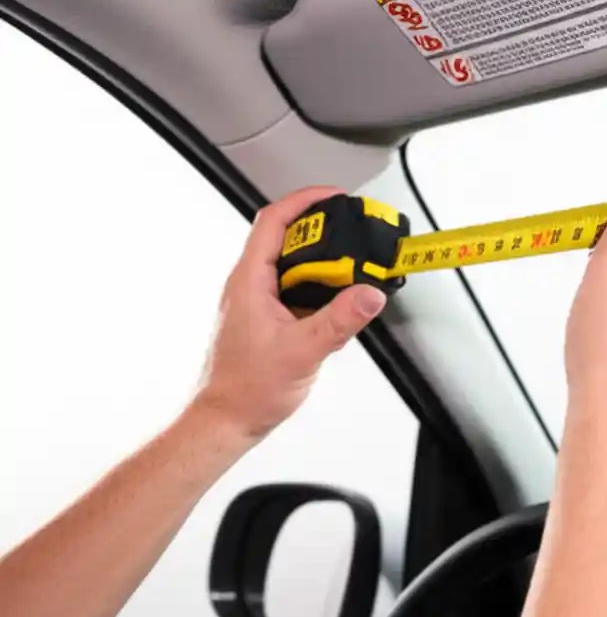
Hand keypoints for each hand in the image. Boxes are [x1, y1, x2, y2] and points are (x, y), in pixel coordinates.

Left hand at [194, 187, 387, 439]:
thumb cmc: (245, 389)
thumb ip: (340, 320)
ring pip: (295, 266)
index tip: (335, 197)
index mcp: (250, 280)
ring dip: (324, 267)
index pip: (275, 220)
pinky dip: (320, 291)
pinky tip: (335, 310)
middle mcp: (251, 285)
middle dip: (326, 236)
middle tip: (355, 243)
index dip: (306, 200)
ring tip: (350, 279)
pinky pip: (297, 290)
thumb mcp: (303, 351)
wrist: (226, 419)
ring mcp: (258, 301)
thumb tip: (369, 294)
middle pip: (290, 239)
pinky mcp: (268, 318)